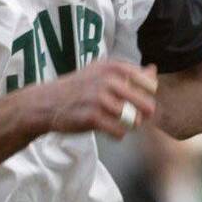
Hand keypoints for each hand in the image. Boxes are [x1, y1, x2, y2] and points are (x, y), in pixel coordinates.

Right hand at [36, 59, 158, 140]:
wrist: (48, 102)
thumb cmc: (80, 87)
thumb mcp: (103, 72)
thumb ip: (130, 72)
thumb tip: (153, 70)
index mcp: (114, 67)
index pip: (150, 85)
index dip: (146, 96)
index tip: (134, 100)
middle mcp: (109, 80)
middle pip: (146, 104)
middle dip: (142, 114)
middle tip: (131, 116)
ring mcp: (101, 98)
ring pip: (134, 120)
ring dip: (129, 125)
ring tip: (117, 122)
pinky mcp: (93, 117)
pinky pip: (120, 132)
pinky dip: (117, 134)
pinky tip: (108, 129)